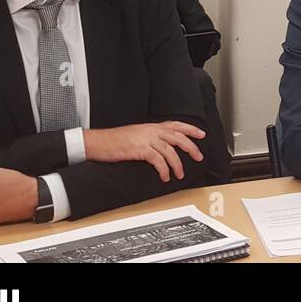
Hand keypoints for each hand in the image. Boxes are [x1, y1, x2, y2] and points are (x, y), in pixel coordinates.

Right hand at [84, 121, 205, 182]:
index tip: (202, 134)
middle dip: (191, 147)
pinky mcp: (140, 149)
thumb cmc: (115, 140)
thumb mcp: (136, 134)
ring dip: (177, 164)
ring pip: (170, 150)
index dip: (190, 129)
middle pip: (178, 137)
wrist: (98, 142)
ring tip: (180, 174)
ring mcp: (146, 139)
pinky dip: (164, 169)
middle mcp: (151, 131)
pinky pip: (158, 160)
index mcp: (151, 127)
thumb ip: (149, 136)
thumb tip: (161, 144)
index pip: (176, 125)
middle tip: (198, 157)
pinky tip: (165, 177)